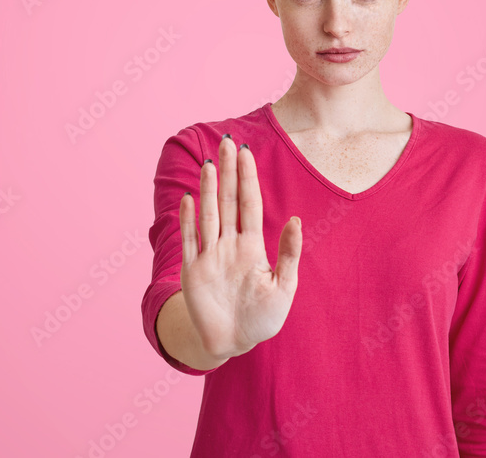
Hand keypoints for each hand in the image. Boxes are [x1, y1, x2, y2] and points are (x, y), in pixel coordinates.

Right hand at [179, 135, 302, 360]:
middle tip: (227, 142)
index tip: (247, 152)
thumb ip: (288, 254)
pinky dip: (189, 220)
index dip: (249, 178)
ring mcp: (210, 255)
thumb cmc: (262, 317)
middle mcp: (229, 245)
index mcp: (252, 246)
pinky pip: (190, 240)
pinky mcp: (193, 271)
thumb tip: (295, 219)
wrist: (234, 342)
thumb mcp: (284, 286)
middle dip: (229, 172)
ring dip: (209, 189)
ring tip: (210, 163)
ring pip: (209, 215)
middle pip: (229, 201)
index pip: (250, 204)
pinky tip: (190, 199)